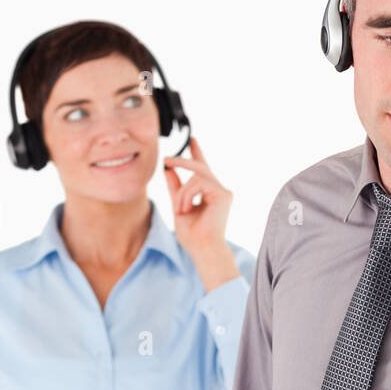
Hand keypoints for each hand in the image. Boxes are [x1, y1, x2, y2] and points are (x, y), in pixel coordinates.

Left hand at [162, 135, 234, 261]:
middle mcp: (218, 191)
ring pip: (196, 176)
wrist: (202, 249)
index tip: (192, 140)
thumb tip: (168, 169)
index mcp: (208, 194)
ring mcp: (223, 192)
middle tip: (167, 160)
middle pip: (200, 167)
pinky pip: (198, 183)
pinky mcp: (223, 194)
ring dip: (182, 192)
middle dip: (182, 161)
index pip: (202, 170)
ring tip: (180, 209)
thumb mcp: (178, 206)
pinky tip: (187, 209)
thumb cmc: (192, 236)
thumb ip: (175, 188)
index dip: (197, 153)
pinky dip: (187, 195)